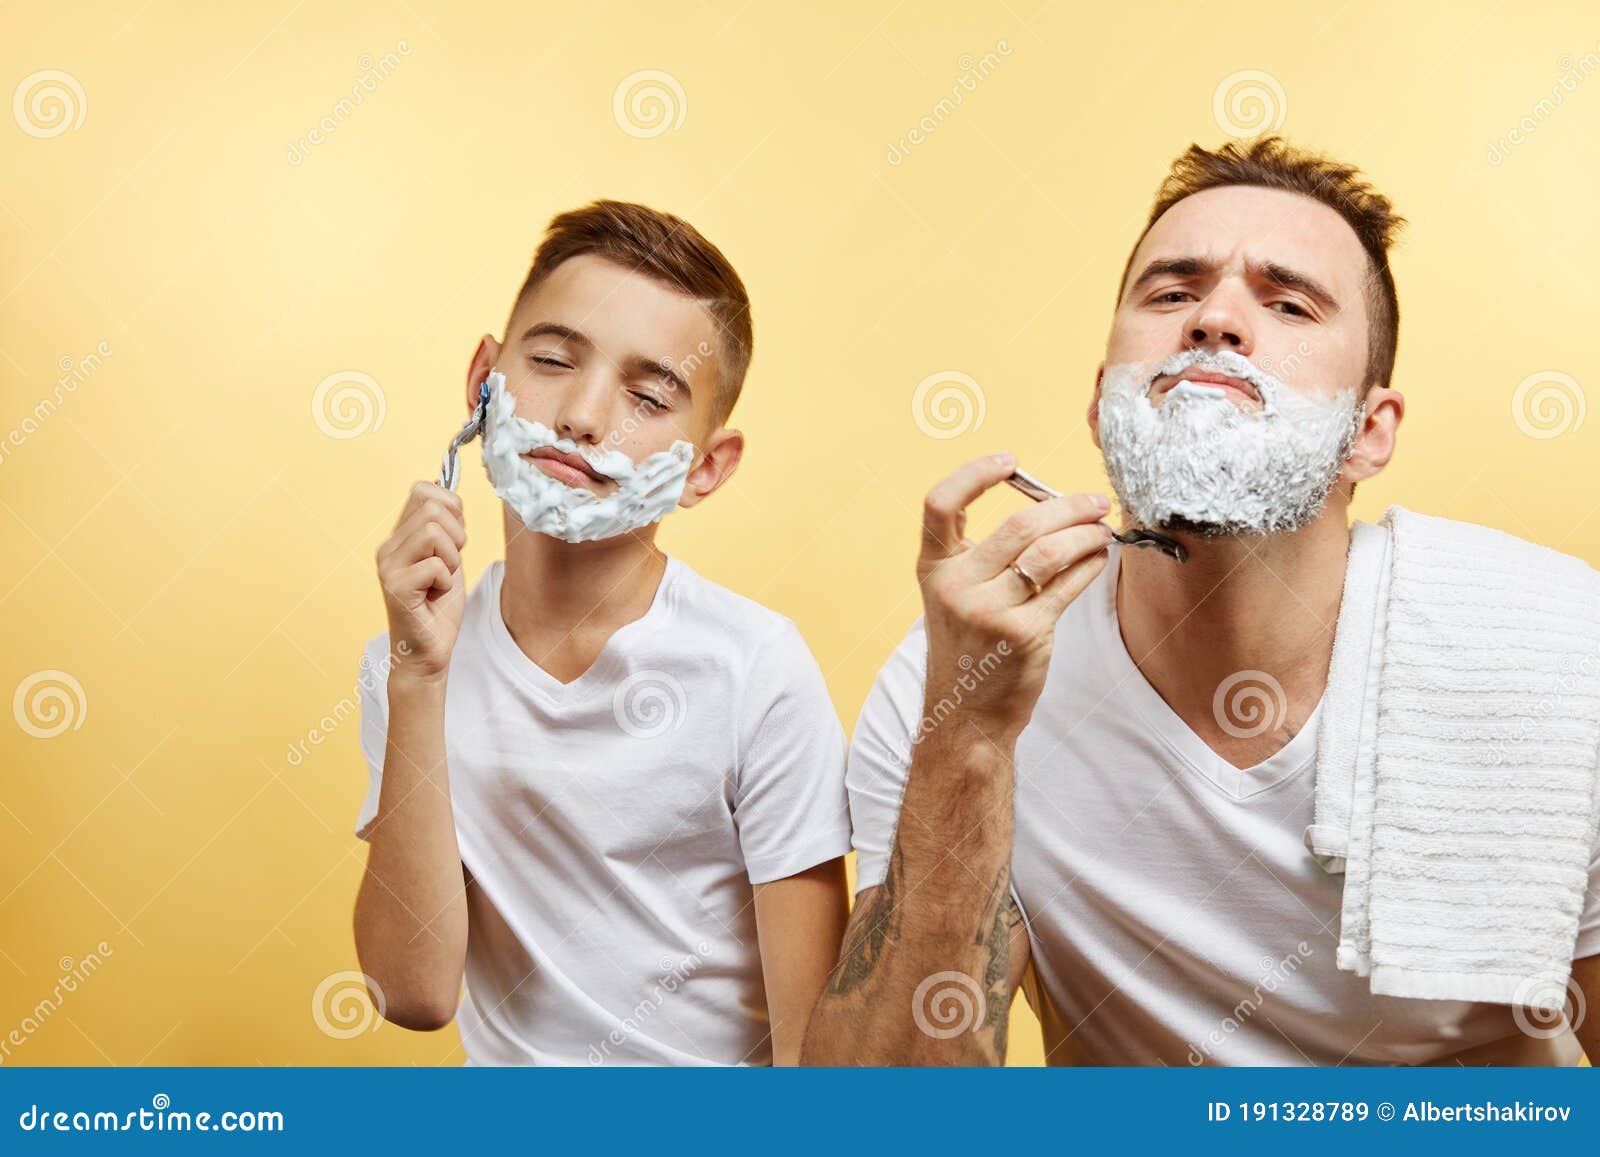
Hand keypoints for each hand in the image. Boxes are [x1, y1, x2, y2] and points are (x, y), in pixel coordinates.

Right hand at [376, 481, 467, 680]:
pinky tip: (434, 595)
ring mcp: (388, 566)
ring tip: (441, 580)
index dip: (451, 507)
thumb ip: (446, 527)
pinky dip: (446, 581)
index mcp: (399, 537)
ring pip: (434, 531)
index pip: (422, 490)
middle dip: (457, 534)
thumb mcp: (448, 558)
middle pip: (433, 507)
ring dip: (451, 558)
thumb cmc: (438, 608)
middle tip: (449, 564)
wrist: (428, 651)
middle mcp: (388, 547)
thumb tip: (446, 488)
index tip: (455, 537)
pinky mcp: (395, 586)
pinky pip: (435, 565)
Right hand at [916, 453, 1111, 744]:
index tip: (1010, 462)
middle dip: (1066, 506)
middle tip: (1093, 501)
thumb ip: (983, 555)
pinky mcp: (1025, 633)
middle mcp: (956, 587)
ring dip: (1085, 532)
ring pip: (1049, 551)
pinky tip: (1099, 556)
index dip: (974, 474)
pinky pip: (1067, 585)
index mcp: (934, 570)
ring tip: (1102, 527)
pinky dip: (1090, 564)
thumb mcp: (954, 598)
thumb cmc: (968, 650)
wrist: (967, 715)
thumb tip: (1047, 508)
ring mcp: (989, 611)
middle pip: (1018, 525)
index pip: (940, 505)